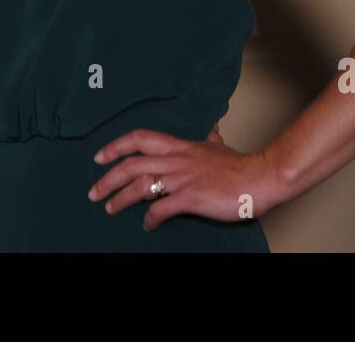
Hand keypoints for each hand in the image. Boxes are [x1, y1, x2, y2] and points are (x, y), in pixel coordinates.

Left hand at [88, 127, 284, 230]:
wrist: (260, 178)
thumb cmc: (240, 166)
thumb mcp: (219, 145)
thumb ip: (209, 139)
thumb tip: (211, 129)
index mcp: (180, 146)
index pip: (140, 138)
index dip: (116, 146)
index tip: (99, 157)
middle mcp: (177, 160)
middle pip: (132, 164)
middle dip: (108, 178)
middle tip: (94, 192)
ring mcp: (183, 178)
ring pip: (140, 185)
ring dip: (120, 198)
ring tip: (110, 208)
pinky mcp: (191, 197)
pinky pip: (161, 208)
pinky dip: (150, 218)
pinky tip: (147, 225)